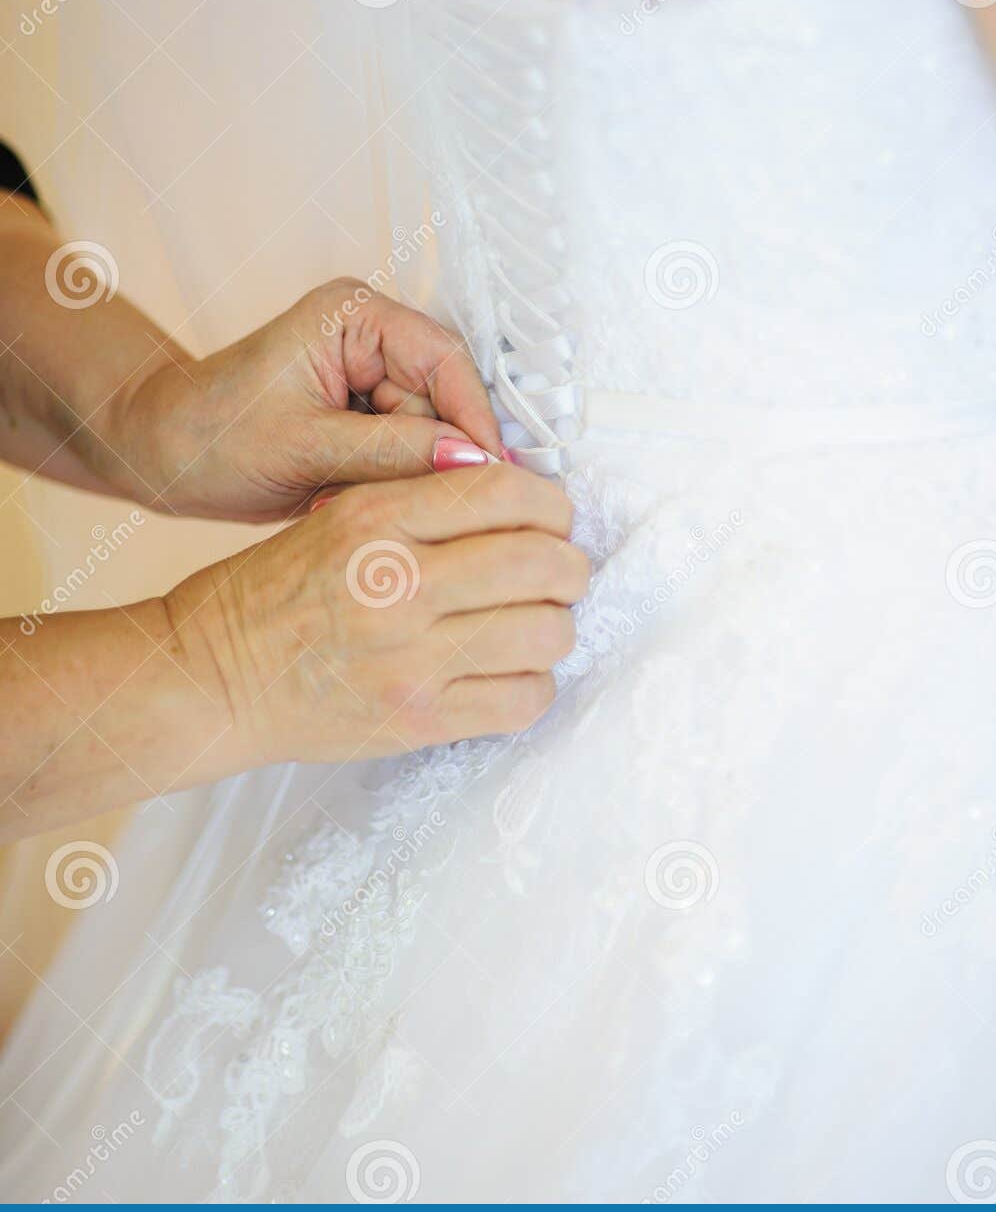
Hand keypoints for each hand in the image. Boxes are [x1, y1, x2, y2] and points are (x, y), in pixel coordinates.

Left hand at [110, 280, 502, 521]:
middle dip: (432, 456)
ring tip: (344, 496)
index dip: (475, 418)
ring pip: (431, 438)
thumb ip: (394, 453)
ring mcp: (372, 381)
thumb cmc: (207, 434)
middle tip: (409, 502)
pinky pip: (407, 458)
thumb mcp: (304, 447)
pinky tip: (341, 496)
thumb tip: (471, 463)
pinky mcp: (367, 421)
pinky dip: (387, 487)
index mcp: (355, 315)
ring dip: (404, 478)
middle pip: (446, 401)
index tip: (493, 471)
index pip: (446, 359)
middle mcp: (372, 340)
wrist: (159, 456)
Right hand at [166, 462, 589, 763]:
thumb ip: (425, 503)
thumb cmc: (273, 595)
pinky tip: (510, 673)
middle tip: (559, 573)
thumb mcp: (340, 516)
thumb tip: (523, 501)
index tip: (551, 518)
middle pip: (543, 561)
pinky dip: (534, 684)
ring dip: (555, 627)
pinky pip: (523, 700)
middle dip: (569, 566)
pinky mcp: (416, 719)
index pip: (507, 492)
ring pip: (547, 633)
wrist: (210, 678)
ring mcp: (410, 658)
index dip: (551, 504)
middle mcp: (399, 584)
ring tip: (533, 625)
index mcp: (378, 519)